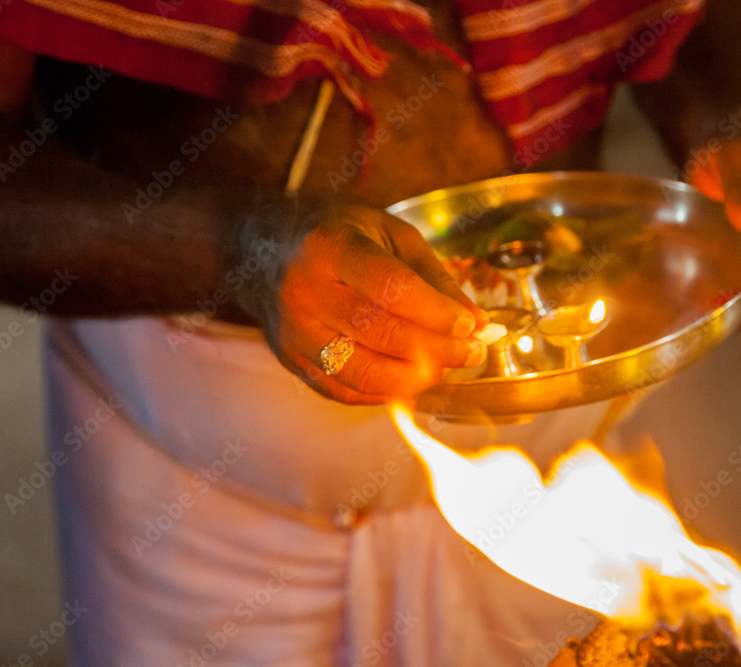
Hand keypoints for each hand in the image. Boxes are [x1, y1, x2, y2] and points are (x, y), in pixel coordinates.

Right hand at [240, 201, 488, 404]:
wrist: (264, 250)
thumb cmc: (338, 235)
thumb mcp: (389, 233)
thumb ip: (433, 277)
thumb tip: (477, 323)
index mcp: (330, 246)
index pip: (391, 287)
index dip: (437, 312)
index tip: (471, 325)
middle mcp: (304, 291)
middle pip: (381, 334)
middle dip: (437, 350)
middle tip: (472, 352)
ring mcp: (292, 332)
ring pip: (363, 373)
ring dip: (415, 378)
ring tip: (444, 367)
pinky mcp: (290, 361)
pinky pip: (345, 391)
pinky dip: (385, 392)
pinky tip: (410, 377)